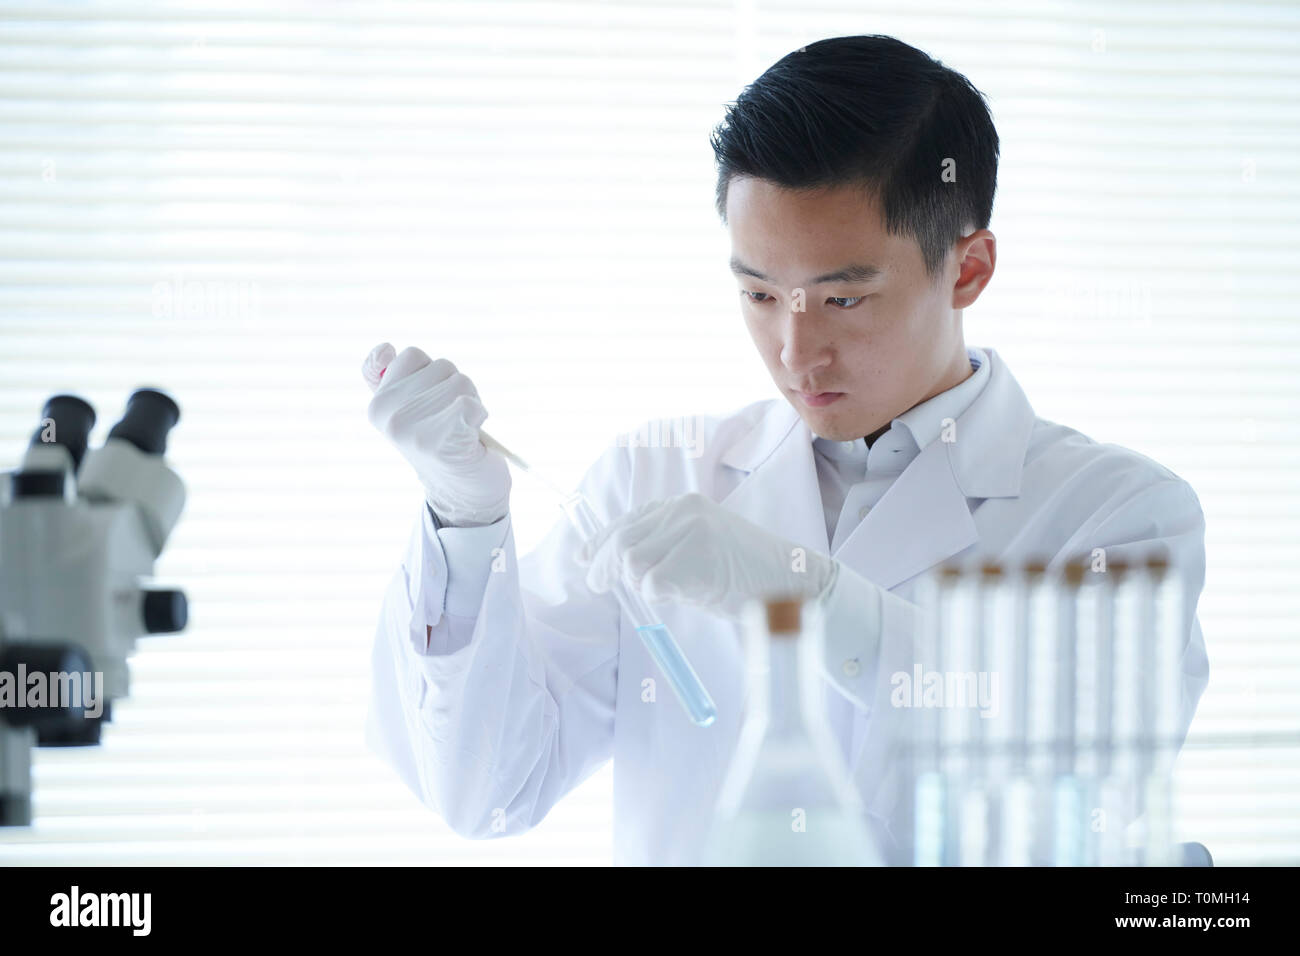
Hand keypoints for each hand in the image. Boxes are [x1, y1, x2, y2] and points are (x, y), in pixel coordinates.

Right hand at [362, 342, 510, 525]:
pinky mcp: (436, 442)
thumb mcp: (410, 407)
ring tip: (462, 427)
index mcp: (377, 403)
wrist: (463, 492)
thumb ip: (390, 377)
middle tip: (452, 420)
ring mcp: (408, 429)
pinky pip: (467, 404)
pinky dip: (478, 414)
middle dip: (456, 388)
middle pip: (441, 366)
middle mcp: (386, 415)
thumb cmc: (442, 442)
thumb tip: (384, 348)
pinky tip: (471, 435)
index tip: (430, 405)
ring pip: (459, 381)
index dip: (434, 375)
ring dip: (471, 400)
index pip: (412, 355)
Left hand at [576, 493, 835, 619]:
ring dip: (641, 585)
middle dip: (604, 566)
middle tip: (597, 584)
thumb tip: (611, 564)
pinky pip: (652, 584)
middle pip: (622, 542)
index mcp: (684, 506)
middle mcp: (684, 511)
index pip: (629, 521)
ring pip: (633, 564)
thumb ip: (662, 549)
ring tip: (671, 591)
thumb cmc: (746, 575)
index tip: (586, 558)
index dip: (601, 541)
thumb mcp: (700, 550)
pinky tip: (686, 595)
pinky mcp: (695, 557)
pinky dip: (659, 597)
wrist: (790, 583)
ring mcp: (690, 532)